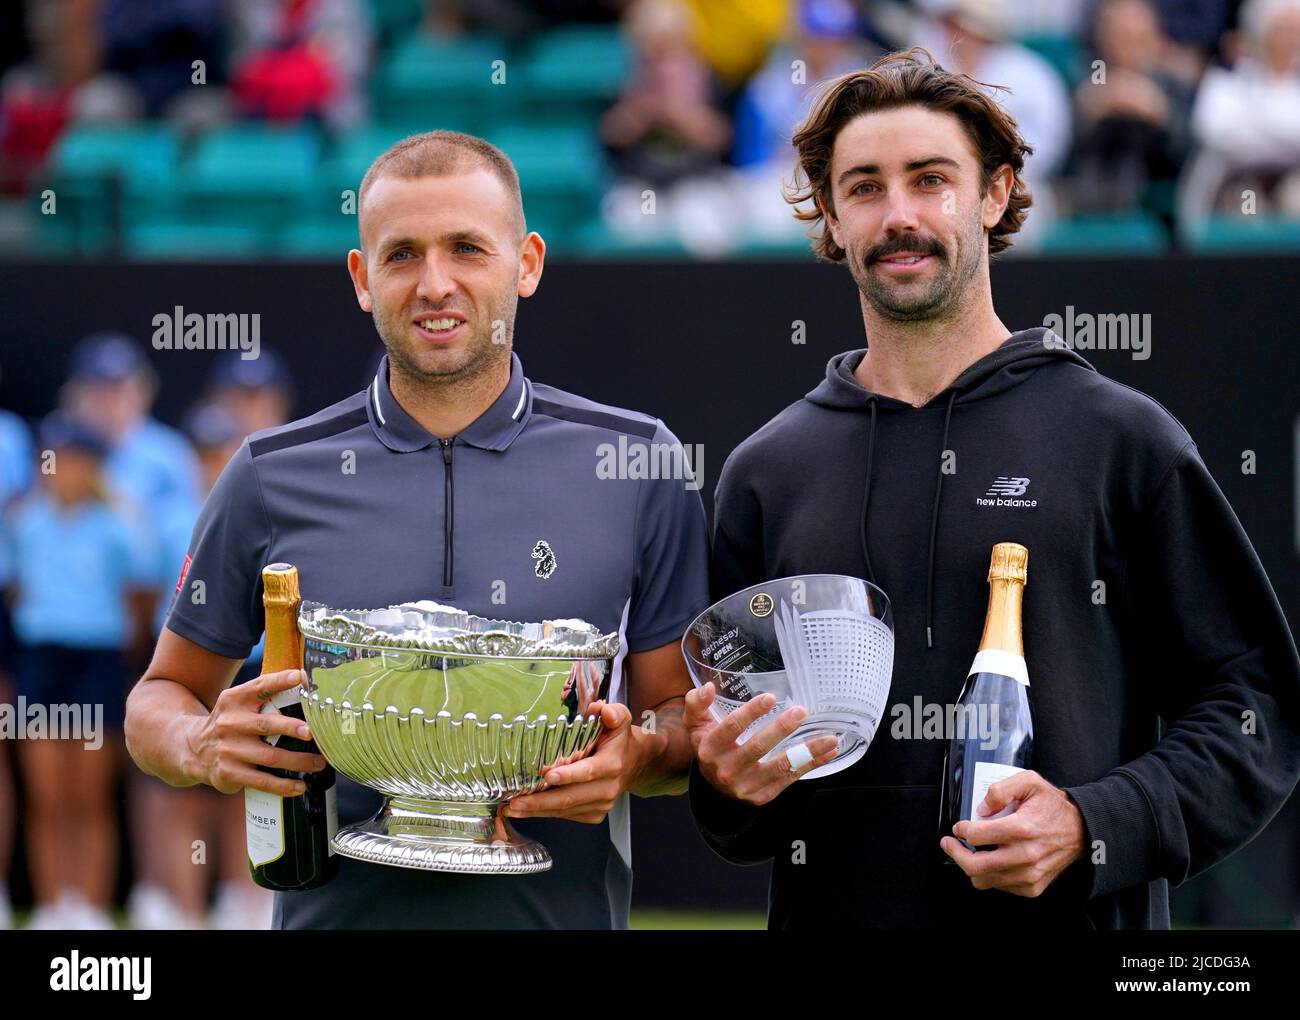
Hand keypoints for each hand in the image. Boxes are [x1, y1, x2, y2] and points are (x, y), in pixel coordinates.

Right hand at [183, 668, 326, 796]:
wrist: (192, 750)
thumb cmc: (230, 723)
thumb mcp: (238, 704)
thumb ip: (264, 695)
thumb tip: (304, 683)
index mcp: (234, 700)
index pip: (259, 687)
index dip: (279, 681)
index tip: (299, 677)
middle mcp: (230, 723)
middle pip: (266, 725)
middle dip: (291, 728)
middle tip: (313, 732)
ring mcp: (228, 750)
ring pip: (270, 757)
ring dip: (299, 761)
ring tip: (319, 762)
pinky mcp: (228, 773)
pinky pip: (262, 781)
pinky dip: (283, 785)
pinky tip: (300, 786)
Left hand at [506, 702, 644, 823]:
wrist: (634, 762)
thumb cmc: (619, 740)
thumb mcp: (620, 718)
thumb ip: (613, 713)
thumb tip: (601, 710)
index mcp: (612, 764)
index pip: (588, 771)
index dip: (568, 775)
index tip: (547, 775)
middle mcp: (607, 788)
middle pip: (571, 797)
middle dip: (540, 801)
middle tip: (515, 801)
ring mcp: (601, 804)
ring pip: (565, 810)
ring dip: (537, 810)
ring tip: (512, 808)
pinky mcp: (594, 814)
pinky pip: (567, 816)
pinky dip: (546, 813)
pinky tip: (527, 809)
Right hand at [684, 682, 838, 805]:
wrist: (713, 788)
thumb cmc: (710, 747)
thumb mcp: (696, 725)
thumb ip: (697, 704)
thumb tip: (707, 688)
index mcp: (710, 748)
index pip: (731, 728)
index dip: (751, 712)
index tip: (770, 697)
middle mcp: (726, 769)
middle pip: (757, 747)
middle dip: (781, 729)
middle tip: (800, 711)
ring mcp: (746, 785)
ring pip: (780, 766)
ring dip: (807, 752)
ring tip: (829, 738)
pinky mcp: (762, 795)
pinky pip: (790, 778)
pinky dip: (811, 765)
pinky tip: (827, 753)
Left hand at [940, 769, 1085, 896]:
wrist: (1081, 831)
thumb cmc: (1053, 806)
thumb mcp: (1029, 782)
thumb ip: (1001, 789)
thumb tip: (981, 808)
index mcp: (1022, 828)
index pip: (977, 836)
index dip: (961, 830)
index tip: (959, 826)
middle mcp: (1025, 855)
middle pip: (975, 866)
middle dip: (955, 853)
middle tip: (949, 843)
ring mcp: (1029, 875)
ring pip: (984, 880)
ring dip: (970, 866)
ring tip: (968, 852)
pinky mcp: (1033, 887)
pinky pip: (1000, 886)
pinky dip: (990, 875)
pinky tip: (991, 860)